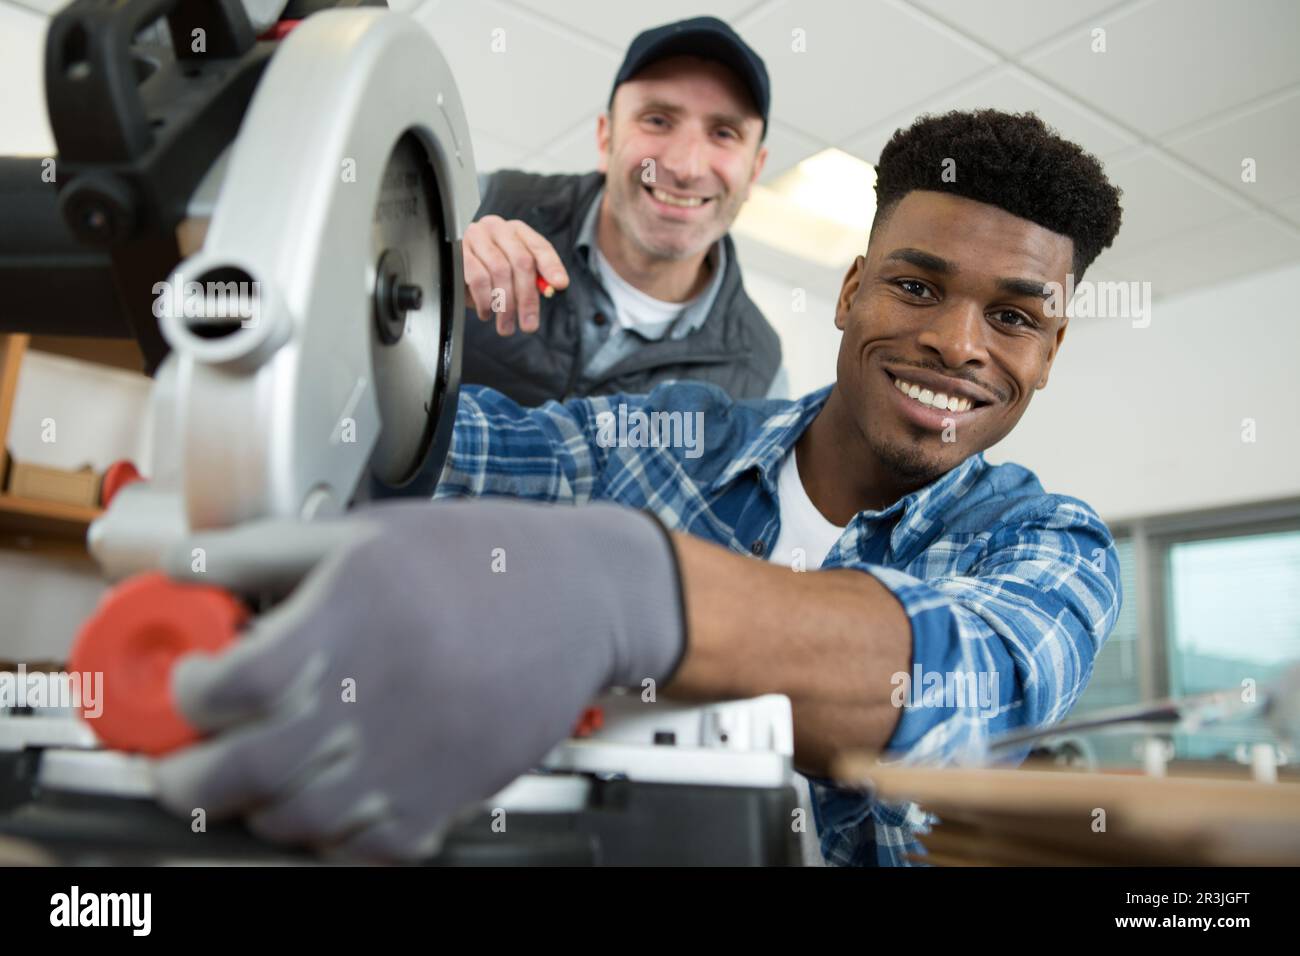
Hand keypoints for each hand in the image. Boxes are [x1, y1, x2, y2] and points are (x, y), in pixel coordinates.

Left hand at [151, 499, 683, 861]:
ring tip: (264, 774)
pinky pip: (367, 848)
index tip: (190, 687)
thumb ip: (263, 549)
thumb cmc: (482, 557)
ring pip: (296, 820)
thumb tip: (182, 565)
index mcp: (350, 614)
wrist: (583, 596)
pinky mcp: (451, 792)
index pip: (228, 687)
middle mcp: (376, 691)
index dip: (187, 695)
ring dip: (260, 805)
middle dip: (189, 776)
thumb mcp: (367, 530)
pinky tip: (334, 798)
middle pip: (244, 770)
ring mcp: (414, 753)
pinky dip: (334, 837)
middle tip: (185, 762)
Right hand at [462, 215, 569, 334]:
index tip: (560, 285)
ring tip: (507, 325)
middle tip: (529, 324)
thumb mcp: (516, 274)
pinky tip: (487, 312)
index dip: (551, 266)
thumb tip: (554, 287)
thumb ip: (535, 278)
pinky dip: (485, 300)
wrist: (455, 269)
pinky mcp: (458, 253)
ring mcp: (476, 237)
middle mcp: (497, 228)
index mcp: (517, 231)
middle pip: (521, 261)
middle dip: (528, 297)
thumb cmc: (489, 271)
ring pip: (500, 271)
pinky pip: (478, 278)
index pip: (539, 246)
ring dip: (505, 304)